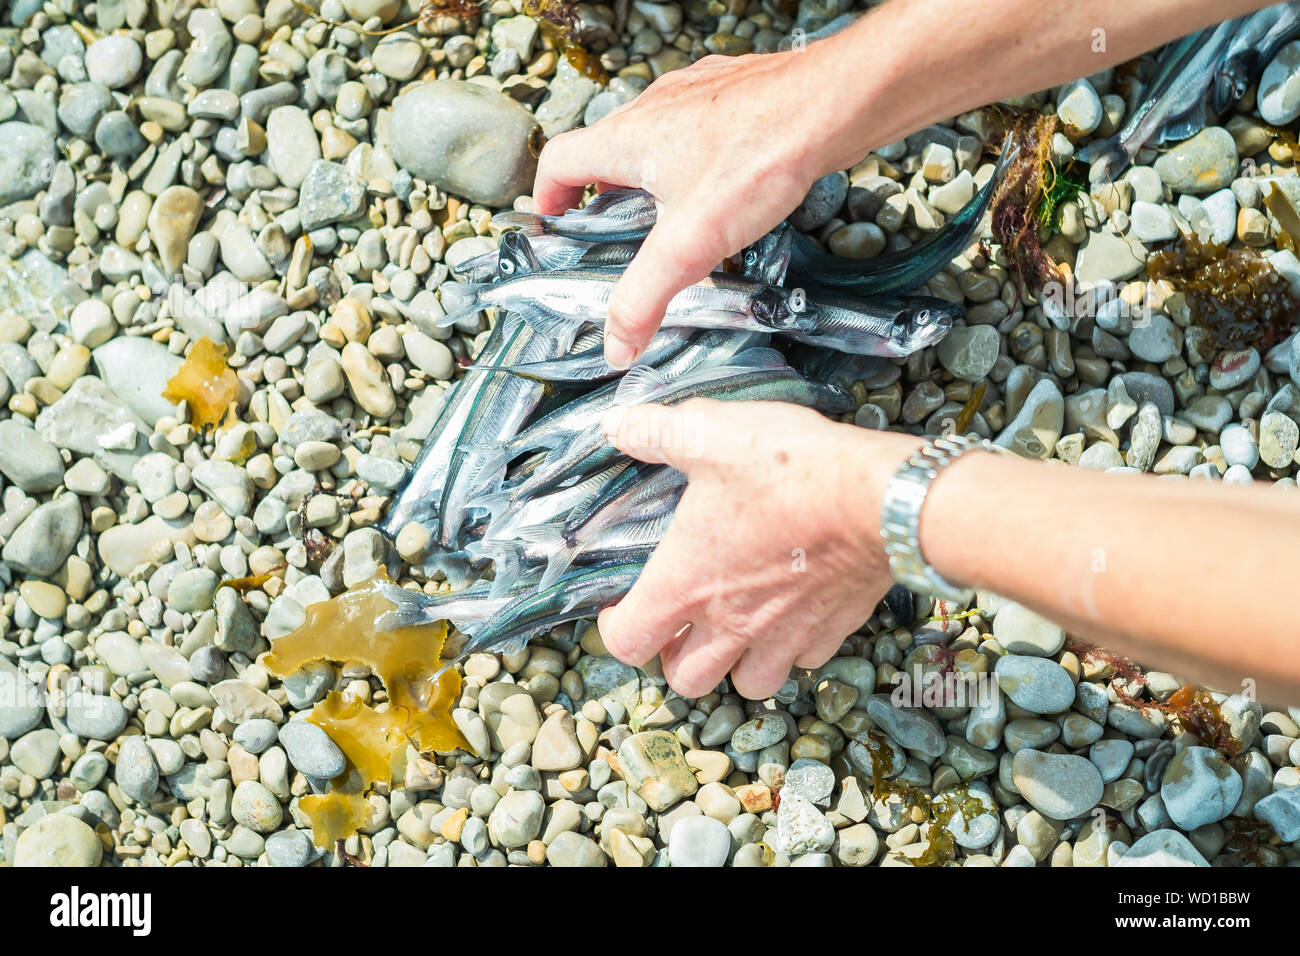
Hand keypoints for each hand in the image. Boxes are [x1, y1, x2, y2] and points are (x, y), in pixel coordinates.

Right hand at [532, 51, 838, 369]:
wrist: (831, 105)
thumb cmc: (759, 158)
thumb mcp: (689, 244)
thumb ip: (645, 296)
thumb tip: (616, 344)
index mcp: (627, 137)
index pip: (560, 160)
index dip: (548, 195)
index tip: (555, 222)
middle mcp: (655, 106)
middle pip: (606, 148)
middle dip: (603, 191)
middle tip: (616, 230)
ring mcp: (697, 93)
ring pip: (654, 133)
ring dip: (651, 171)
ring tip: (671, 213)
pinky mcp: (736, 92)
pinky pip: (700, 124)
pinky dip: (697, 154)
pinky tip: (725, 182)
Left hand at [595, 399, 920, 698]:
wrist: (881, 498)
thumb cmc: (791, 468)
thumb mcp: (710, 432)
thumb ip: (656, 431)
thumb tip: (616, 425)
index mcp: (686, 583)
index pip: (627, 642)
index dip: (616, 628)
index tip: (624, 604)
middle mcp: (730, 623)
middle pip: (686, 680)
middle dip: (677, 657)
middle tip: (683, 620)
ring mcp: (784, 634)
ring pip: (748, 684)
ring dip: (736, 664)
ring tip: (737, 628)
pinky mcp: (831, 630)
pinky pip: (804, 660)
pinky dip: (794, 646)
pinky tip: (793, 610)